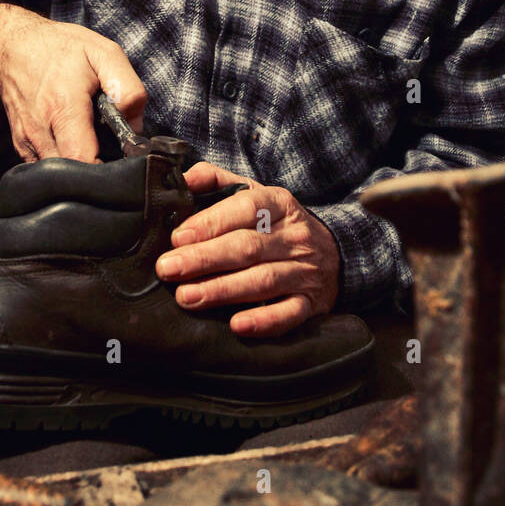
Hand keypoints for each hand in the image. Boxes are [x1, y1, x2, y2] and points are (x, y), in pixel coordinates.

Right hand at [0, 2, 145, 162]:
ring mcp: (27, 143)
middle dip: (96, 172)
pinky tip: (74, 144)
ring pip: (58, 177)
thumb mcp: (103, 53)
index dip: (106, 169)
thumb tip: (135, 126)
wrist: (10, 48)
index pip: (83, 159)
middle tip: (111, 153)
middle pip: (72, 176)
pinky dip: (64, 164)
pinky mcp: (21, 148)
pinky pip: (46, 169)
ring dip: (80, 169)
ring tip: (93, 145)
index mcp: (63, 107)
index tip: (122, 161)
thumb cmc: (60, 49)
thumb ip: (127, 88)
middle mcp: (40, 130)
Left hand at [155, 161, 340, 336]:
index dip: (210, 222)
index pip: (245, 208)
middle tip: (168, 269)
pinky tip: (237, 326)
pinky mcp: (310, 303)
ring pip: (263, 280)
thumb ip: (216, 181)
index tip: (178, 237)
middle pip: (248, 246)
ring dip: (222, 290)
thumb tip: (181, 179)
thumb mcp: (255, 194)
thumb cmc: (278, 225)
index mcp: (278, 204)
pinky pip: (288, 314)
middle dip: (205, 259)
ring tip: (187, 297)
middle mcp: (294, 236)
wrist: (336, 254)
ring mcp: (304, 271)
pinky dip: (264, 321)